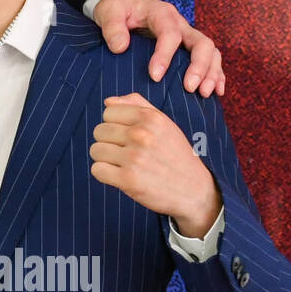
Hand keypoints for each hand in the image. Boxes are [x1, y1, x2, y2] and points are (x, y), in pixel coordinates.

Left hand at [89, 93, 222, 236]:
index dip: (115, 125)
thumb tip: (108, 102)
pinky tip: (120, 176)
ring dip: (106, 159)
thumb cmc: (176, 154)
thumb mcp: (165, 123)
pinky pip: (96, 170)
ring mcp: (134, 158)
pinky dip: (105, 174)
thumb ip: (138, 105)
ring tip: (124, 164)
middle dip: (109, 142)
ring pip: (95, 151)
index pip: (108, 112)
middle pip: (99, 131)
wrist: (195, 190)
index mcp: (151, 118)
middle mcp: (142, 135)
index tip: (128, 136)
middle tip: (127, 152)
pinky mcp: (128, 180)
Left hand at [90, 0, 224, 96]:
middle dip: (199, 66)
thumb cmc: (117, 10)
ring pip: (210, 51)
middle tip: (189, 88)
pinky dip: (215, 74)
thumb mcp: (109, 12)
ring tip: (204, 93)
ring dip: (211, 73)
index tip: (155, 76)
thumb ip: (112, 28)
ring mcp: (187, 35)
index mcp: (161, 13)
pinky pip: (210, 59)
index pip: (169, 33)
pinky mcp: (189, 47)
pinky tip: (216, 91)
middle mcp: (180, 23)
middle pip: (201, 42)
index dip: (164, 55)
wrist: (124, 6)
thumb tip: (120, 47)